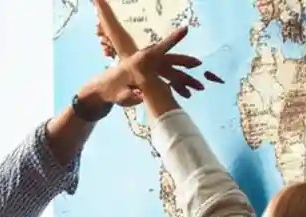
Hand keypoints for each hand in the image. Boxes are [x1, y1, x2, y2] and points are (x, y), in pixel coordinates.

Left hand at [90, 0, 217, 99]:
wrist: (106, 89)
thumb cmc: (112, 90)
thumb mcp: (120, 94)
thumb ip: (130, 95)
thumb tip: (140, 97)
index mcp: (141, 62)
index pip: (160, 49)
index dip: (173, 39)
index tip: (185, 29)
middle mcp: (148, 63)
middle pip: (170, 61)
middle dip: (185, 63)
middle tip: (199, 63)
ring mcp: (151, 69)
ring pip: (172, 72)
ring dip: (185, 80)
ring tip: (200, 87)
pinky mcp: (152, 76)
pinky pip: (168, 80)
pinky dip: (177, 87)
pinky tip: (187, 94)